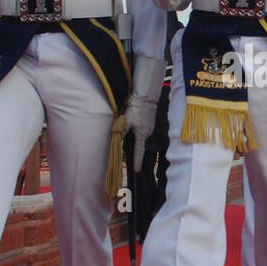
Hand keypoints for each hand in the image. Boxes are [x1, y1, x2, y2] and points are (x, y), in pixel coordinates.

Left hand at [126, 56, 166, 171]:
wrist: (146, 95)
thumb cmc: (136, 107)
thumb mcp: (126, 121)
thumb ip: (121, 132)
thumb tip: (117, 142)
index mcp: (142, 135)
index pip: (138, 152)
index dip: (136, 162)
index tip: (136, 171)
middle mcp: (147, 132)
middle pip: (138, 143)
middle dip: (132, 147)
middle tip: (126, 148)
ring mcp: (149, 127)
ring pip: (139, 136)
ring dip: (133, 136)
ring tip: (127, 131)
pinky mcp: (149, 121)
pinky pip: (141, 129)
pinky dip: (136, 130)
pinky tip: (132, 123)